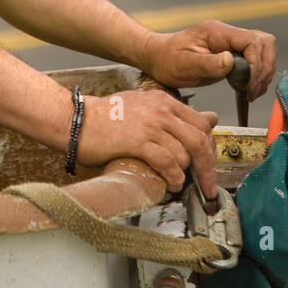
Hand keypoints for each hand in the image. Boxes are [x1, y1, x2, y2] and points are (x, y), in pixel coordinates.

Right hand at [78, 89, 218, 200]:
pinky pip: (167, 163)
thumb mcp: (145, 106)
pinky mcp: (137, 142)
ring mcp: (150, 126)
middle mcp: (161, 111)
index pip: (202, 125)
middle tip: (207, 185)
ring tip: (179, 182)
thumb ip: (175, 114)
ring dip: (186, 174)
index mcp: (164, 101)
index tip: (208, 165)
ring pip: (185, 153)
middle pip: (199, 140)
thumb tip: (210, 119)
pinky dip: (173, 177)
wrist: (78, 120)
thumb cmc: (107, 116)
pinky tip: (171, 184)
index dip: (209, 149)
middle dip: (208, 167)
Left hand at [144, 21, 275, 99]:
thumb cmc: (167, 60)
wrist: (158, 58)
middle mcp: (227, 34)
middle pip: (263, 42)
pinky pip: (256, 58)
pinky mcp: (232, 52)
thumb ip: (207, 64)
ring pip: (264, 49)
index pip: (251, 41)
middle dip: (264, 68)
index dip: (256, 64)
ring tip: (250, 92)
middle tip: (252, 90)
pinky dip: (258, 74)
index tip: (248, 85)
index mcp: (216, 32)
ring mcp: (230, 42)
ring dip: (263, 72)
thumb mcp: (183, 65)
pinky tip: (247, 89)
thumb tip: (230, 61)